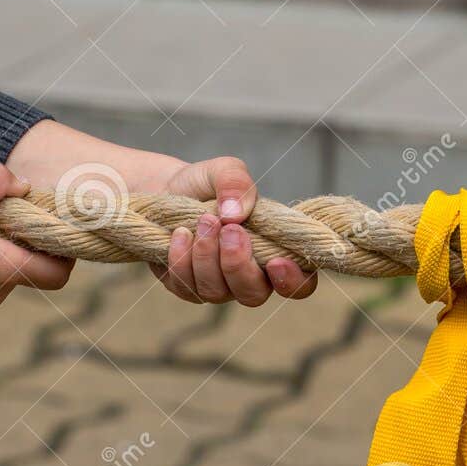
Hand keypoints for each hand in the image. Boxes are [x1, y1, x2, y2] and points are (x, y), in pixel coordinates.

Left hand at [150, 157, 316, 305]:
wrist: (167, 189)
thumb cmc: (209, 185)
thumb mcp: (227, 171)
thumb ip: (237, 184)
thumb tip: (234, 214)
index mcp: (276, 253)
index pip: (299, 284)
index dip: (293, 281)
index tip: (276, 261)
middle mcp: (251, 277)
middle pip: (254, 295)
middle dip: (238, 265)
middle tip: (229, 229)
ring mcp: (218, 286)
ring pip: (216, 292)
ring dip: (207, 256)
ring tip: (204, 220)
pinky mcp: (187, 287)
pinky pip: (186, 286)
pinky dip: (181, 259)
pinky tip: (180, 233)